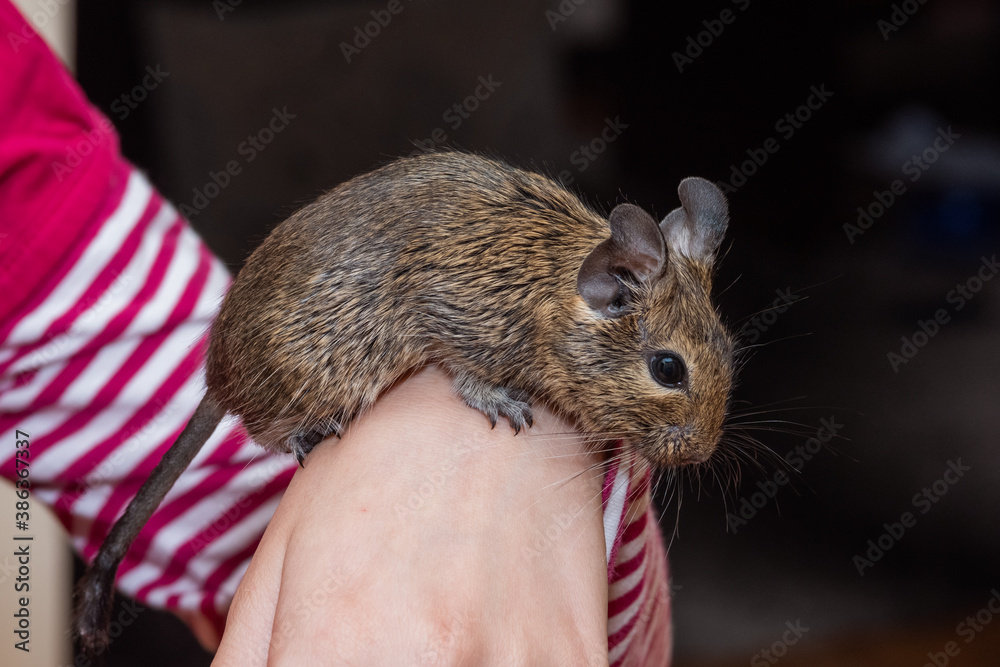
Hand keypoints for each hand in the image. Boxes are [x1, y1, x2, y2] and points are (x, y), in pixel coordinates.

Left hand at [212, 366, 609, 665]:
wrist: (496, 397)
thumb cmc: (388, 463)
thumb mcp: (283, 554)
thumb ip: (248, 658)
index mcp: (337, 648)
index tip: (330, 665)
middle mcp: (429, 661)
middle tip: (390, 641)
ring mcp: (515, 665)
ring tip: (441, 634)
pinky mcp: (578, 659)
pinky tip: (490, 640)